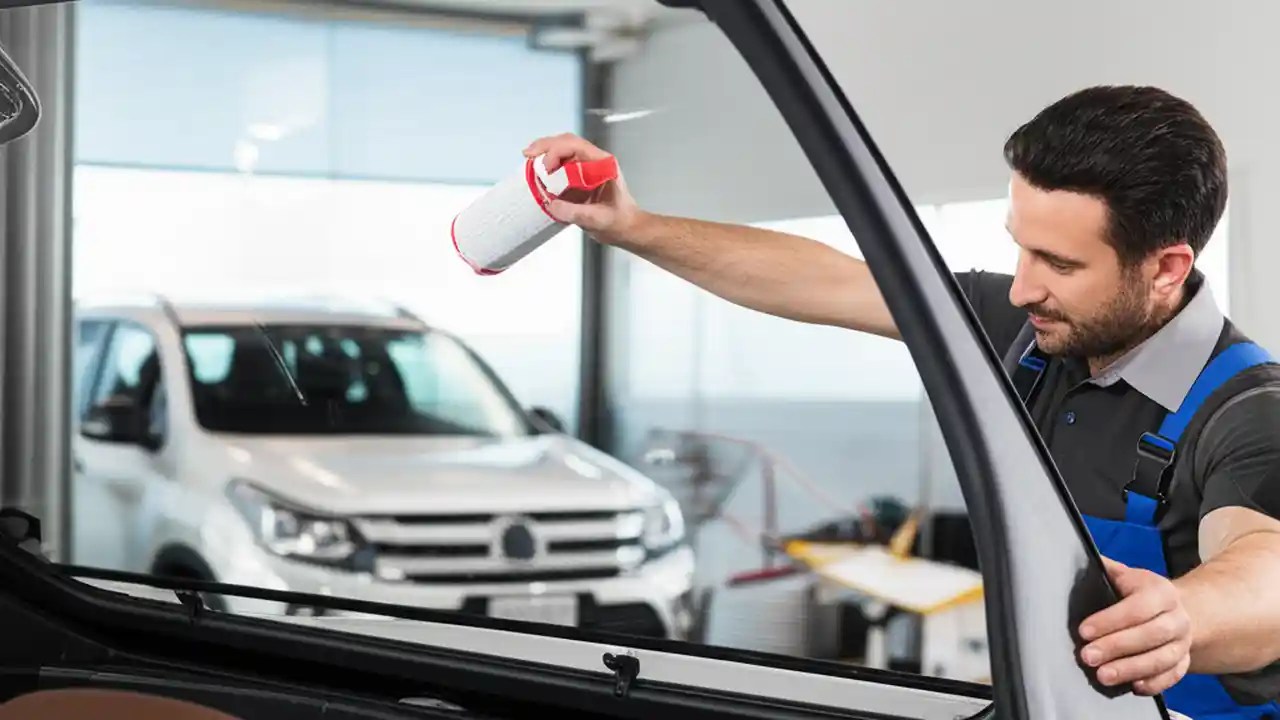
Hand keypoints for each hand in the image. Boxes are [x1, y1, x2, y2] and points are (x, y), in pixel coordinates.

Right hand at [523, 133, 643, 243]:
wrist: (627, 229)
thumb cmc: (619, 222)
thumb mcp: (597, 220)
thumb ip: (575, 213)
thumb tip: (551, 204)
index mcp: (604, 164)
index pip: (577, 146)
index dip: (557, 151)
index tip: (546, 168)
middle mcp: (595, 161)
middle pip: (568, 142)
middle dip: (546, 145)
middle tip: (527, 154)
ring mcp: (587, 168)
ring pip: (563, 150)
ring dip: (545, 153)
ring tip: (529, 160)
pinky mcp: (580, 178)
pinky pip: (562, 165)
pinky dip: (548, 166)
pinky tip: (538, 172)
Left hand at [1078, 556, 1192, 694]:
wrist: (1175, 609)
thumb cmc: (1139, 592)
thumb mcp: (1126, 576)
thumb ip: (1105, 570)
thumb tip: (1080, 556)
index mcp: (1161, 592)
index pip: (1137, 607)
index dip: (1110, 620)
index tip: (1084, 631)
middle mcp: (1177, 617)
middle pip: (1151, 635)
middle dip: (1116, 646)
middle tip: (1088, 656)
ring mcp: (1183, 642)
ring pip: (1163, 659)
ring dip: (1131, 669)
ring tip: (1103, 676)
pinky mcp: (1184, 661)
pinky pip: (1174, 675)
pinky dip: (1155, 683)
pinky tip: (1134, 687)